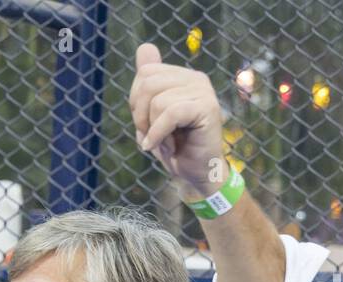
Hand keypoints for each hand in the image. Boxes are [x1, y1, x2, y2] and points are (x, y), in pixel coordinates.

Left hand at [128, 43, 226, 199]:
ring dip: (152, 128)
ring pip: (158, 101)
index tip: (145, 123)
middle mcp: (195, 78)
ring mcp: (203, 92)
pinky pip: (170, 113)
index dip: (136, 101)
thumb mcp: (152, 115)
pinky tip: (162, 147)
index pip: (145, 72)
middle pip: (148, 83)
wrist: (198, 173)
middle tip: (150, 135)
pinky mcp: (207, 108)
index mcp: (182, 76)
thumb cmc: (175, 146)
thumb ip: (148, 84)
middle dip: (140, 115)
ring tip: (163, 142)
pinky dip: (158, 134)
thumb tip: (145, 47)